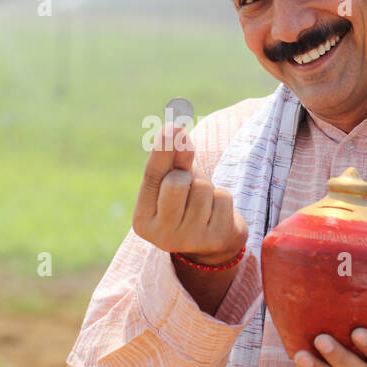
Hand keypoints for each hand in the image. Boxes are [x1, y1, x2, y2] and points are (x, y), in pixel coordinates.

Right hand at [132, 122, 246, 264]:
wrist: (212, 240)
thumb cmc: (186, 202)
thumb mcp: (174, 179)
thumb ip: (174, 159)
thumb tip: (177, 131)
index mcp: (142, 220)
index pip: (152, 177)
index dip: (163, 150)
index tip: (173, 126)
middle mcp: (161, 235)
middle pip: (176, 182)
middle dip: (186, 175)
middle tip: (188, 187)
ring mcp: (190, 240)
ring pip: (202, 188)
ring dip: (207, 188)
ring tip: (204, 202)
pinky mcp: (216, 239)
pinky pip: (223, 198)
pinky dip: (223, 198)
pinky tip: (217, 212)